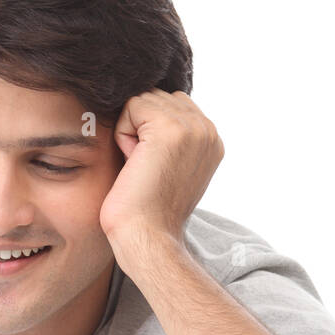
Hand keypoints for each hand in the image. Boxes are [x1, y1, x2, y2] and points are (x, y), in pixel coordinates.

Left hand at [99, 90, 223, 270]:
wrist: (147, 237)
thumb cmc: (147, 211)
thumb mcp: (169, 168)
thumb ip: (170, 138)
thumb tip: (146, 112)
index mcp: (211, 140)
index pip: (171, 105)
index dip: (148, 132)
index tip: (153, 168)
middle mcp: (208, 130)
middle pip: (157, 98)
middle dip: (140, 128)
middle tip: (144, 168)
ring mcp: (194, 128)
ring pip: (144, 100)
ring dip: (131, 131)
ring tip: (140, 165)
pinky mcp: (171, 129)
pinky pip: (132, 105)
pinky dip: (123, 133)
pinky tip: (133, 162)